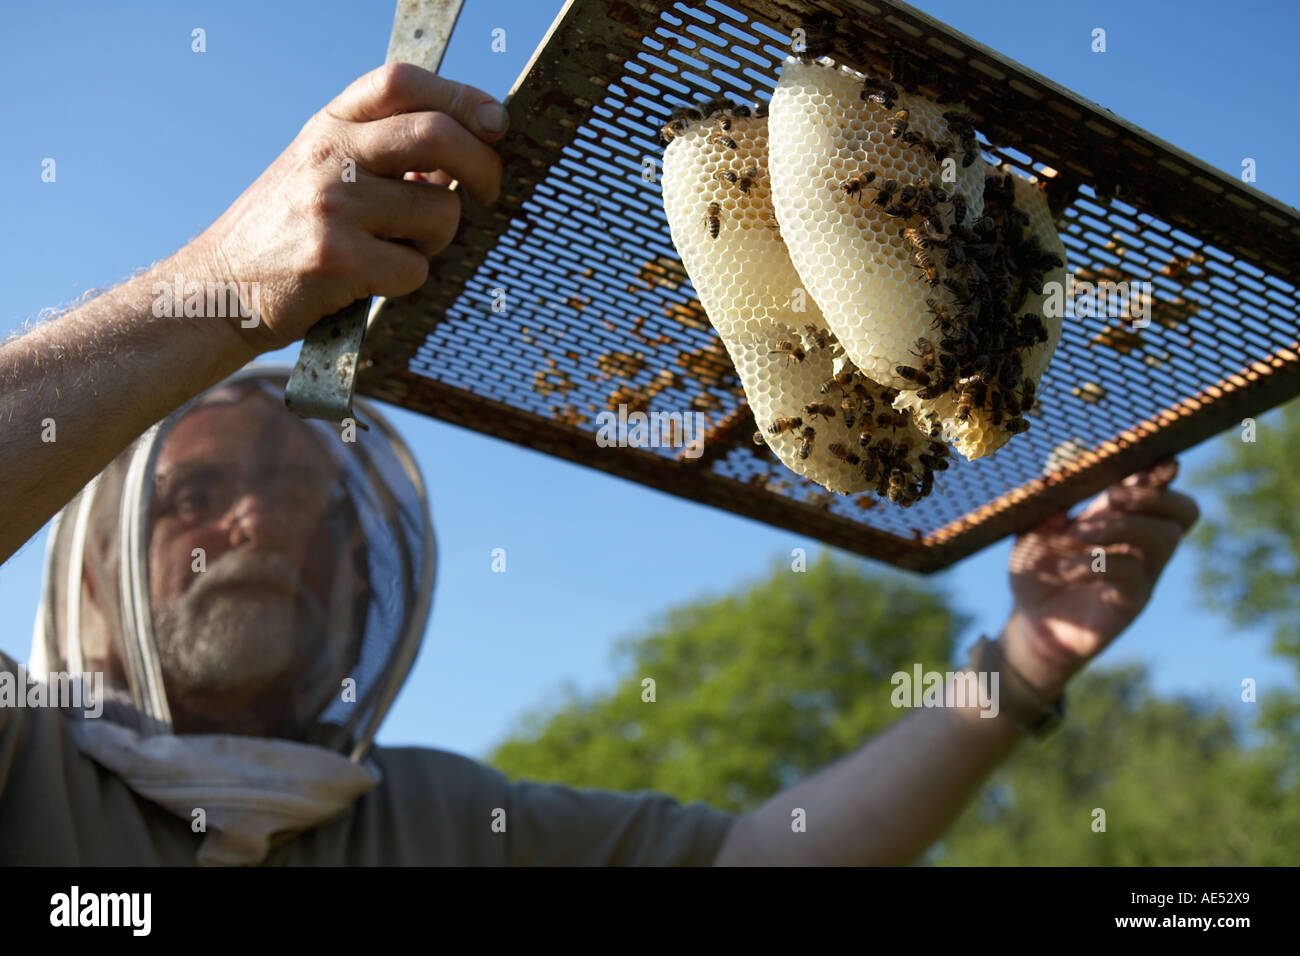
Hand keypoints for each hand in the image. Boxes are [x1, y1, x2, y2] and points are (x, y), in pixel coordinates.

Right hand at [182, 63, 508, 354]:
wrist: (222, 287)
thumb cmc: (290, 231)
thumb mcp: (325, 169)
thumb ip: (387, 153)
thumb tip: (469, 149)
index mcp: (329, 125)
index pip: (402, 82)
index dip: (461, 96)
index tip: (495, 122)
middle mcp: (329, 154)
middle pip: (437, 136)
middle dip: (482, 166)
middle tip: (489, 192)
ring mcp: (332, 204)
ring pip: (439, 213)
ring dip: (437, 239)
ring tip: (397, 246)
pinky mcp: (337, 257)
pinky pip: (415, 268)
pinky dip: (407, 280)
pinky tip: (370, 279)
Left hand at [998, 459, 1199, 698]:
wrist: (1029, 621)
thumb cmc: (1037, 570)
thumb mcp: (1033, 530)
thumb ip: (1048, 502)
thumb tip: (1060, 473)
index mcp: (1121, 517)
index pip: (1159, 489)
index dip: (1163, 473)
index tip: (1160, 462)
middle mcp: (1140, 544)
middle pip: (1183, 512)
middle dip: (1153, 496)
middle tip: (1112, 496)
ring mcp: (1141, 574)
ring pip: (1164, 540)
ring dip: (1123, 527)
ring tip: (1080, 532)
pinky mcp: (1130, 603)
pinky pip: (1132, 577)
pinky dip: (1098, 565)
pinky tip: (1066, 568)